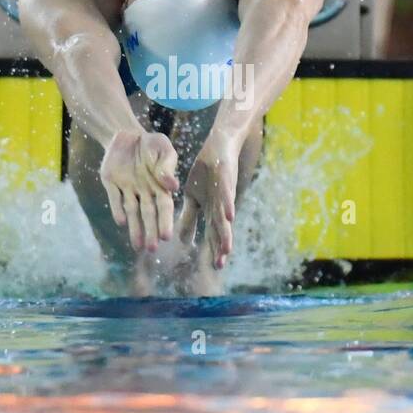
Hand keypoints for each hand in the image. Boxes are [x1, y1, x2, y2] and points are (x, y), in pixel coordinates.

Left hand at [100, 129, 178, 251]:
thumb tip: (173, 186)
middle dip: (150, 232)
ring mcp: (127, 189)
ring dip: (134, 229)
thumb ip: (167, 166)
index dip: (165, 222)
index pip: (164, 208)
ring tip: (137, 246)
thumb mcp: (163, 148)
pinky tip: (121, 221)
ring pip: (131, 212)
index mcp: (159, 186)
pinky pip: (115, 199)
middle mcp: (144, 192)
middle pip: (148, 215)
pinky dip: (117, 210)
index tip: (167, 236)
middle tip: (152, 248)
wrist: (126, 134)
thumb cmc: (150, 143)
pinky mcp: (111, 183)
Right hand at [177, 131, 239, 269]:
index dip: (214, 249)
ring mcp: (223, 191)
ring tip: (227, 247)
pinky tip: (230, 216)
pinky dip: (227, 204)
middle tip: (220, 264)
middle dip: (220, 246)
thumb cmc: (208, 171)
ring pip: (224, 214)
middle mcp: (219, 204)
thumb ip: (189, 218)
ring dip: (225, 231)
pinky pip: (225, 192)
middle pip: (220, 228)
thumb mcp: (193, 197)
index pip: (212, 233)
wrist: (220, 145)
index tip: (215, 267)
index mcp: (211, 209)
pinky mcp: (225, 177)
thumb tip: (183, 241)